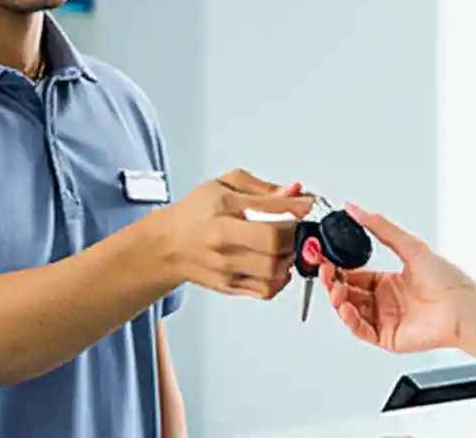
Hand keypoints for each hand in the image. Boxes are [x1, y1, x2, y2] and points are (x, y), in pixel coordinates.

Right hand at [155, 168, 312, 298]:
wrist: (167, 245)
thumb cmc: (194, 213)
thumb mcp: (224, 185)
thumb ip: (262, 189)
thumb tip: (294, 193)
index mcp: (221, 215)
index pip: (270, 216)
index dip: (298, 210)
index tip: (309, 206)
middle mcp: (223, 246)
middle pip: (274, 247)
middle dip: (296, 235)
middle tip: (298, 227)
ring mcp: (227, 270)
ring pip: (274, 272)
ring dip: (290, 258)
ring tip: (286, 245)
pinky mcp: (230, 287)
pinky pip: (266, 290)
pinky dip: (280, 279)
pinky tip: (277, 264)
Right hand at [318, 203, 475, 352]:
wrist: (462, 308)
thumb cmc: (447, 280)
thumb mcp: (411, 246)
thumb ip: (381, 227)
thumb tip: (356, 209)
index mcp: (390, 280)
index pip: (355, 274)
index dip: (338, 268)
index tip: (325, 258)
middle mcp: (386, 300)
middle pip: (349, 292)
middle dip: (333, 282)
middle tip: (324, 271)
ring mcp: (385, 319)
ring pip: (351, 311)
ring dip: (338, 299)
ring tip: (334, 288)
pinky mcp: (387, 337)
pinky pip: (361, 330)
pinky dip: (350, 319)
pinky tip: (345, 307)